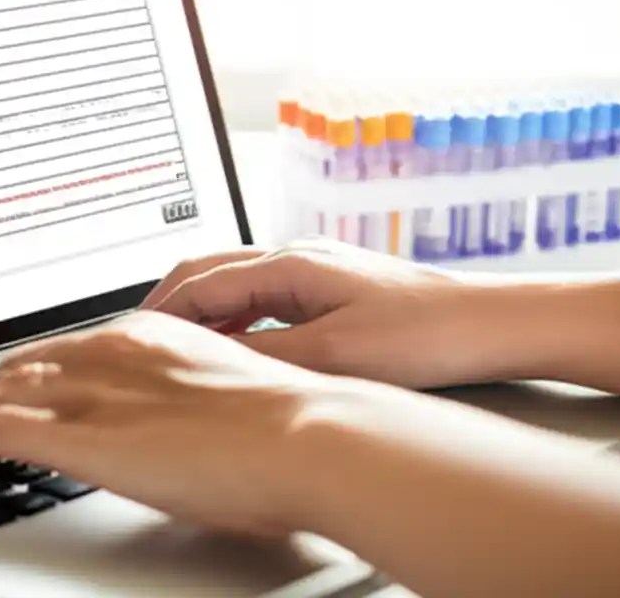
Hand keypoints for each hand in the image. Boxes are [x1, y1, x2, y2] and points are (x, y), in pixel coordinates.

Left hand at [0, 311, 330, 535]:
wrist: (305, 435)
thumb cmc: (286, 426)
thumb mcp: (221, 398)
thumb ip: (183, 403)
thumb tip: (178, 431)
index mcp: (145, 335)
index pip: (61, 350)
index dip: (21, 371)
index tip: (4, 387)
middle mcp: (109, 350)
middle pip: (19, 366)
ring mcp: (90, 389)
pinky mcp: (78, 434)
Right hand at [142, 239, 520, 388]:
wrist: (491, 324)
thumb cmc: (425, 334)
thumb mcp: (332, 354)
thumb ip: (264, 355)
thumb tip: (208, 360)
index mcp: (289, 266)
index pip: (199, 282)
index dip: (158, 311)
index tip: (129, 336)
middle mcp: (297, 259)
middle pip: (209, 271)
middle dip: (168, 303)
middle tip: (138, 337)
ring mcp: (316, 272)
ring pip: (235, 284)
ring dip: (201, 312)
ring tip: (176, 347)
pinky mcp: (332, 290)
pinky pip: (263, 299)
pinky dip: (234, 320)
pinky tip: (235, 349)